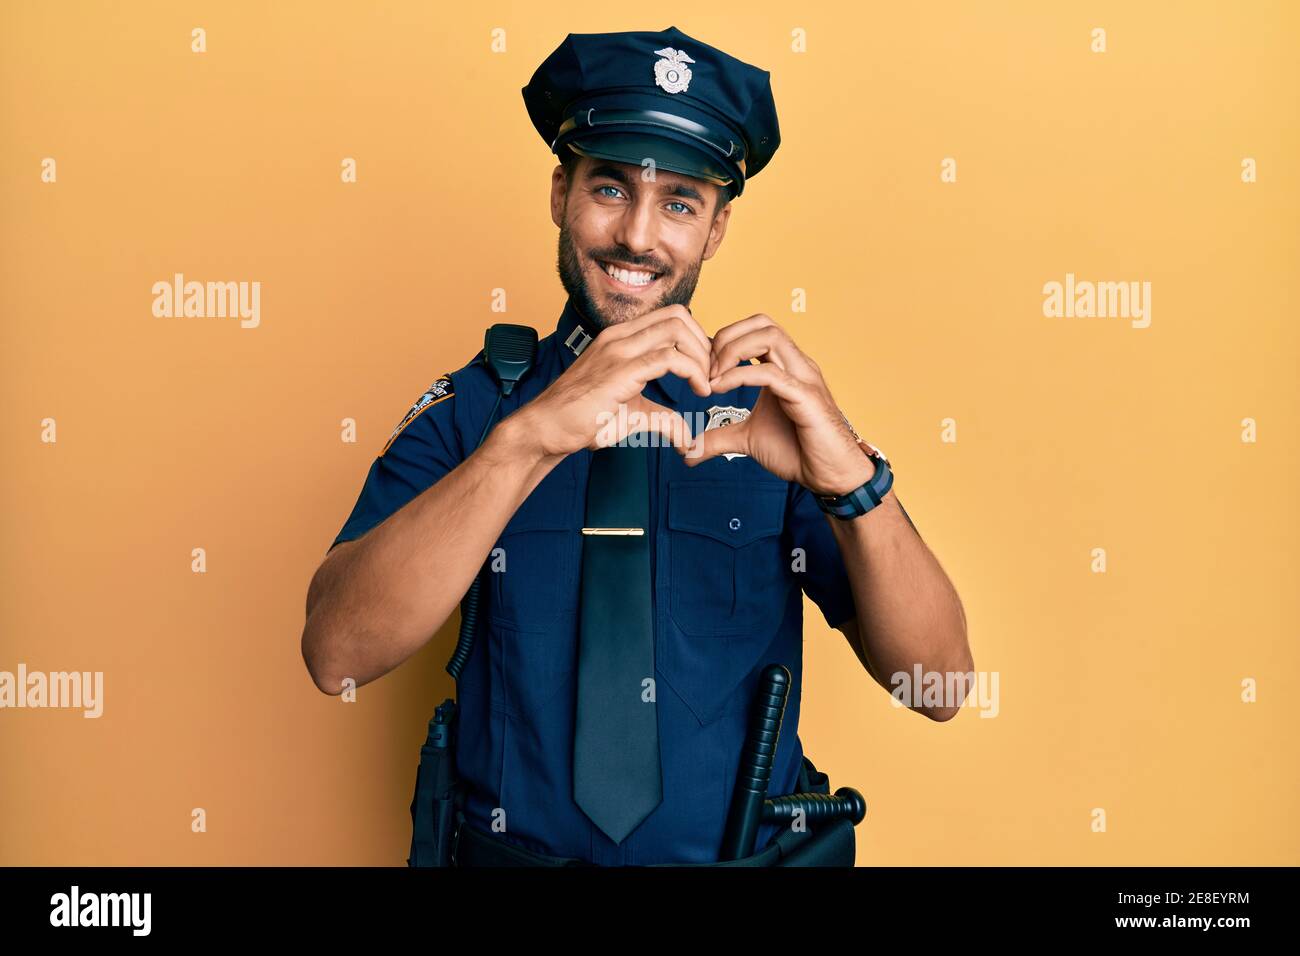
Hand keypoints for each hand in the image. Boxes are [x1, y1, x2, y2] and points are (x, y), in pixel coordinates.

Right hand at [519, 304, 713, 456]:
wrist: (547, 429)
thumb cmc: (582, 419)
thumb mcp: (633, 414)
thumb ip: (662, 418)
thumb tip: (686, 437)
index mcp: (621, 338)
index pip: (671, 317)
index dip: (697, 340)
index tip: (705, 371)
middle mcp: (620, 336)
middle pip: (680, 315)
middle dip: (705, 344)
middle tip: (712, 375)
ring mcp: (619, 350)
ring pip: (677, 329)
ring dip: (702, 356)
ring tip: (706, 384)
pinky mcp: (620, 371)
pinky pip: (669, 357)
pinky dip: (693, 371)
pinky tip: (698, 391)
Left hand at [688, 313, 875, 495]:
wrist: (829, 476)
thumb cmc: (798, 452)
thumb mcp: (747, 440)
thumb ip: (719, 437)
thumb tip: (688, 452)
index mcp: (784, 367)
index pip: (755, 329)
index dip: (724, 340)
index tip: (703, 368)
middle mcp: (796, 365)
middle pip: (762, 322)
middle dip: (727, 337)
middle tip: (705, 367)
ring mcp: (803, 378)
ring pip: (770, 336)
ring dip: (733, 350)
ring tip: (713, 377)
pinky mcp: (806, 398)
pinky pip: (772, 373)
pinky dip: (740, 375)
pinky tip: (720, 388)